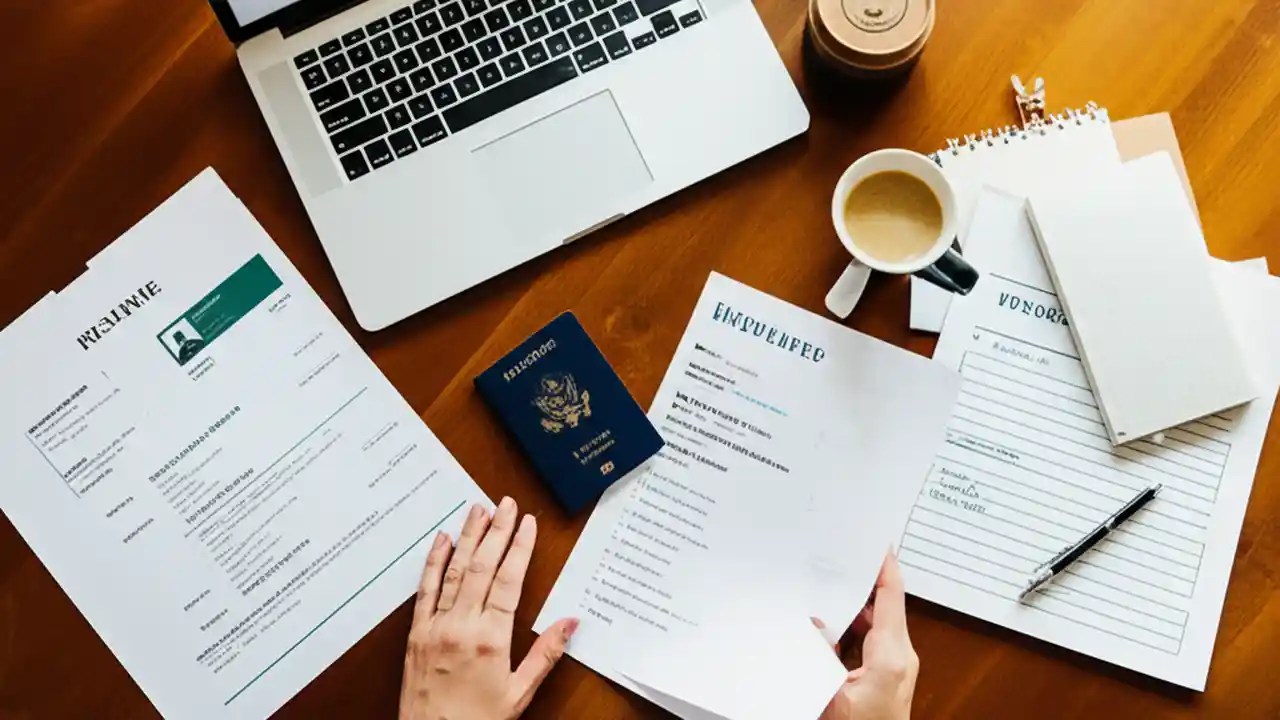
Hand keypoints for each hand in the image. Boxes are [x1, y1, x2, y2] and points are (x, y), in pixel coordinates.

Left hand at [398, 498, 578, 719]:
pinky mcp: (416, 633)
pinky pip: (426, 589)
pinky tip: (442, 540)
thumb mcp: (519, 693)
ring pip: (454, 571)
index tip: (527, 523)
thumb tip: (571, 621)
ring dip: (467, 537)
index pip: (509, 581)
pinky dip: (434, 562)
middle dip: (496, 531)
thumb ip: (545, 654)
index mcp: (491, 639)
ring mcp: (436, 626)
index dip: (519, 548)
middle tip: (506, 503)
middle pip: (482, 567)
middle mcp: (462, 626)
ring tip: (477, 509)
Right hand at [818, 552, 918, 719]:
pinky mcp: (884, 676)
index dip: (884, 564)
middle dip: (858, 580)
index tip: (875, 538)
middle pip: (881, 605)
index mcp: (893, 654)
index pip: (891, 595)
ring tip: (824, 583)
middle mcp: (900, 655)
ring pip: (872, 623)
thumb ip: (819, 655)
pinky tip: (826, 625)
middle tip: (835, 555)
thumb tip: (812, 623)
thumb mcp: (832, 697)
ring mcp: (894, 666)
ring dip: (851, 606)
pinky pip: (868, 641)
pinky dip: (849, 628)